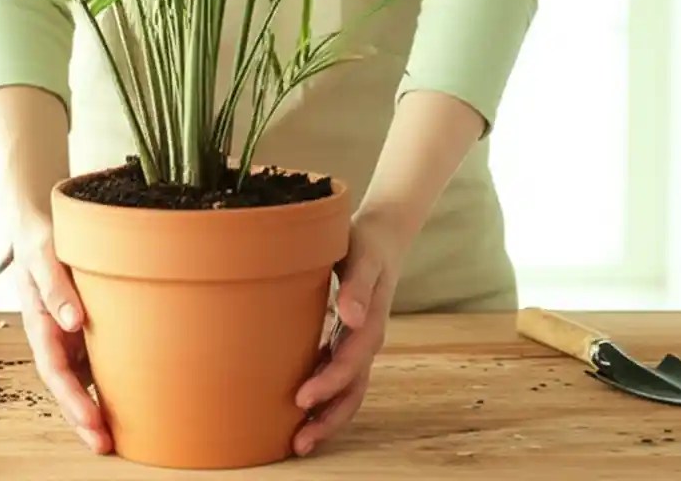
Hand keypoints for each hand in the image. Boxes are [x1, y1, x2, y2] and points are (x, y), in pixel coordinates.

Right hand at [15, 216, 112, 453]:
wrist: (43, 223)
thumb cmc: (41, 237)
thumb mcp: (43, 254)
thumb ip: (54, 286)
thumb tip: (72, 320)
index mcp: (39, 323)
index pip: (54, 369)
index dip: (71, 398)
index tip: (91, 419)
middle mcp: (55, 335)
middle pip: (66, 386)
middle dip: (83, 418)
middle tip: (105, 445)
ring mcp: (71, 335)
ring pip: (82, 380)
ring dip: (97, 409)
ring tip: (120, 437)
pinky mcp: (88, 329)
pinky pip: (99, 360)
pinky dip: (112, 383)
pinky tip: (134, 400)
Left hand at [292, 208, 407, 455]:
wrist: (382, 236)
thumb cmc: (365, 243)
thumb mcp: (362, 257)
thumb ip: (357, 285)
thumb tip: (350, 316)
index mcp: (370, 323)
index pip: (350, 363)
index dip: (327, 383)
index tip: (301, 399)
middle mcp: (365, 340)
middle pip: (352, 390)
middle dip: (328, 419)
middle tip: (298, 444)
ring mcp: (358, 344)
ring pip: (347, 391)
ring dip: (326, 417)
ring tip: (297, 442)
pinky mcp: (346, 342)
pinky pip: (338, 378)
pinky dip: (323, 398)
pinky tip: (300, 413)